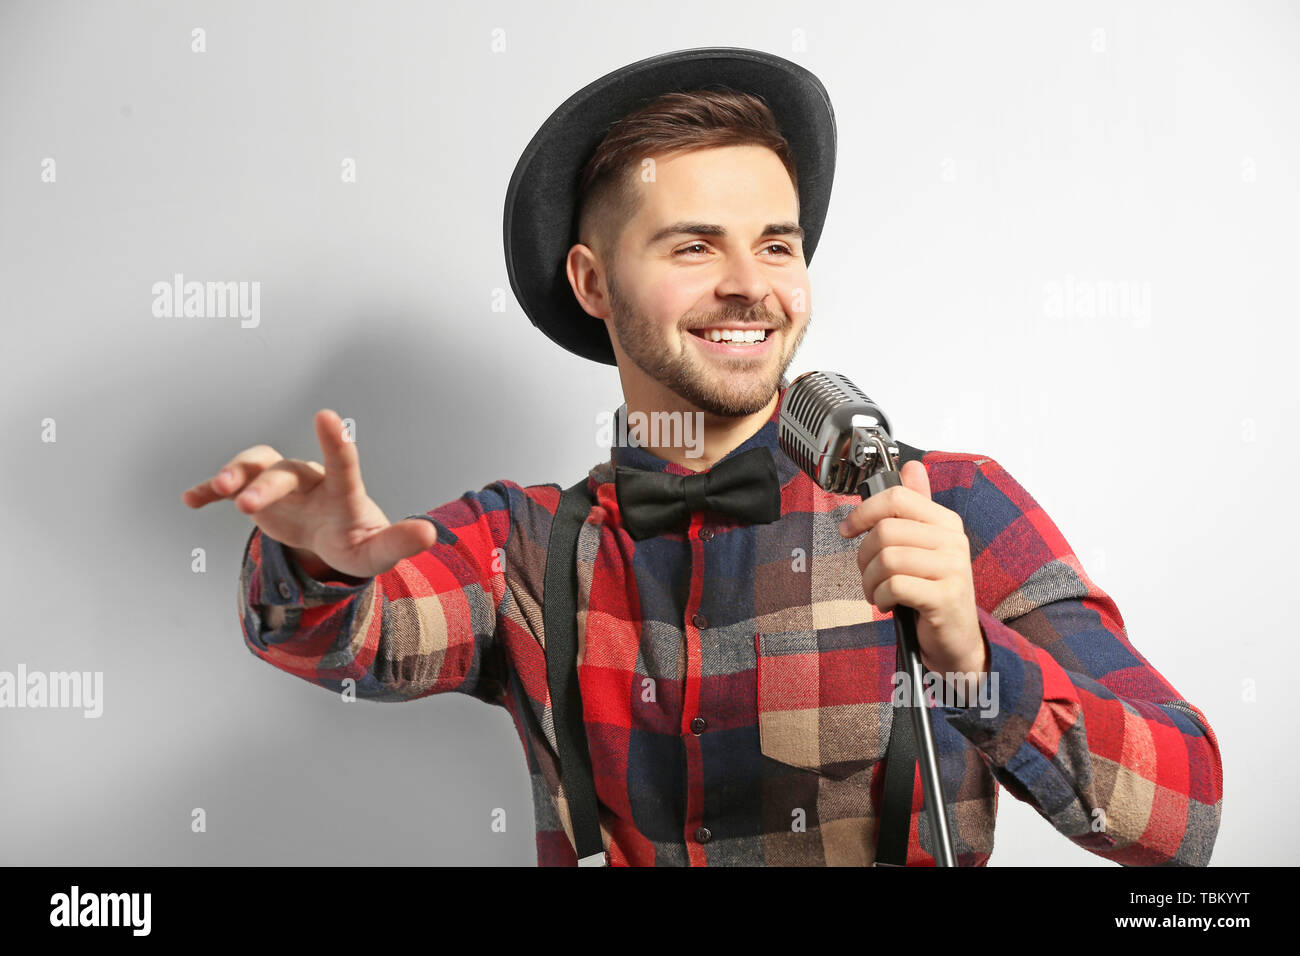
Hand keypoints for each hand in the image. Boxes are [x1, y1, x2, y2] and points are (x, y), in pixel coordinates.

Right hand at [180, 409, 437, 578]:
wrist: (330, 538)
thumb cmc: (356, 541)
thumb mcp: (376, 551)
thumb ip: (399, 542)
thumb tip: (431, 534)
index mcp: (342, 491)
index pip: (342, 464)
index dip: (335, 442)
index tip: (326, 416)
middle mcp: (309, 478)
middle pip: (287, 473)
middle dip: (267, 486)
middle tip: (248, 507)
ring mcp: (280, 484)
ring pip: (255, 467)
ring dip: (235, 475)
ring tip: (218, 489)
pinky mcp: (256, 496)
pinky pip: (229, 488)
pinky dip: (209, 490)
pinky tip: (190, 499)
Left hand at [838, 460, 987, 679]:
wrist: (956, 638)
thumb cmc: (933, 590)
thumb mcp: (926, 545)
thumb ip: (917, 507)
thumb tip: (912, 467)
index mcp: (946, 522)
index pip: (896, 497)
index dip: (863, 511)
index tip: (848, 529)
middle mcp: (953, 541)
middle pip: (886, 530)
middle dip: (864, 555)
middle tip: (867, 573)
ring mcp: (953, 569)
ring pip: (887, 559)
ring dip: (870, 580)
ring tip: (876, 591)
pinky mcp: (945, 597)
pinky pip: (895, 586)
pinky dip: (880, 597)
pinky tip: (887, 604)